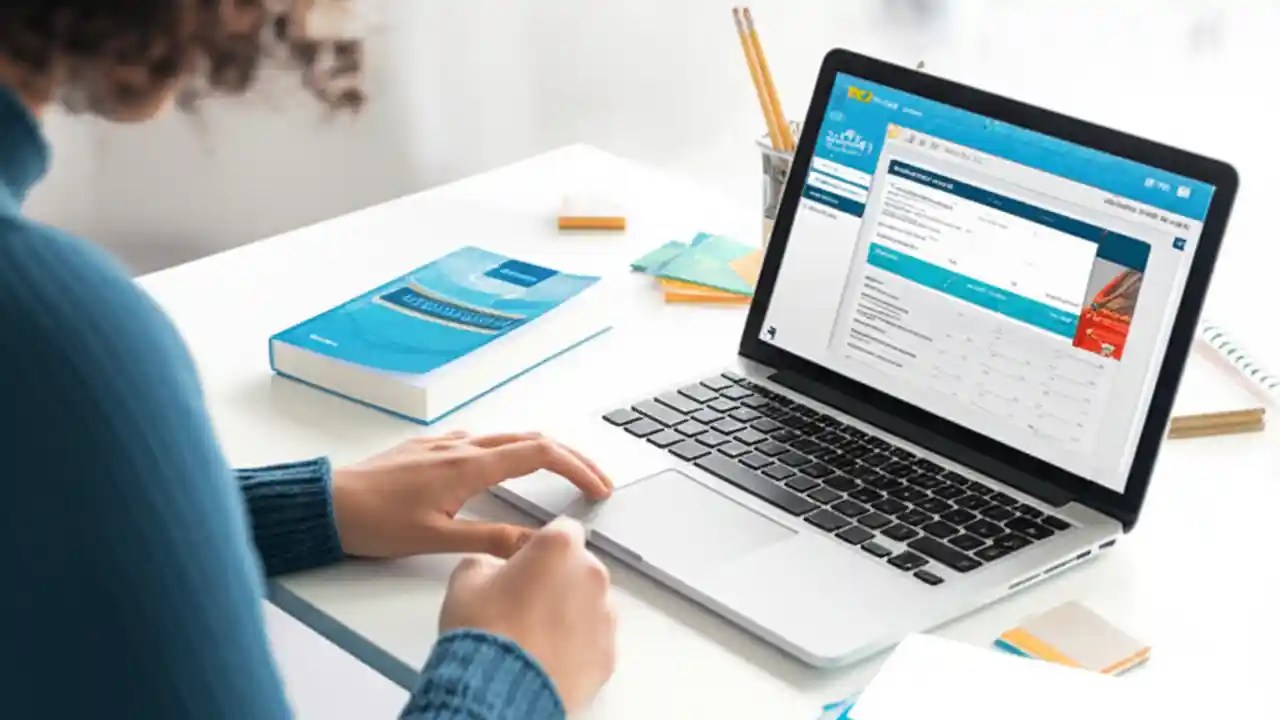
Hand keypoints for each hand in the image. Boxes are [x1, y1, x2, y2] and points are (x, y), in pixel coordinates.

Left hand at [330, 432, 611, 558]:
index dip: (577, 467)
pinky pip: (479, 441)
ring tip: (562, 474)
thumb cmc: (373, 522)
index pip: (540, 454)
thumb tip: (538, 540)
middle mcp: (461, 448)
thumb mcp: (437, 539)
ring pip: (507, 439)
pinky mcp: (428, 450)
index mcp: (469, 466)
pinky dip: (507, 451)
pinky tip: (501, 468)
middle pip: (531, 440)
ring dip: (541, 453)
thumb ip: (492, 539)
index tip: (598, 488)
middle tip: (595, 482)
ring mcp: (444, 445)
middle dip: (571, 458)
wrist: (325, 504)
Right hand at [441, 517, 616, 711]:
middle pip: (579, 566)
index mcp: (559, 548)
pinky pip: (594, 638)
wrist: (497, 690)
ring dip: (569, 611)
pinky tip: (548, 655)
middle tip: (525, 602)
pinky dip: (578, 644)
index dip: (542, 546)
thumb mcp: (465, 581)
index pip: (562, 529)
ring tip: (534, 635)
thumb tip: (490, 570)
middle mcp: (590, 575)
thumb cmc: (484, 634)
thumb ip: (486, 563)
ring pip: (589, 602)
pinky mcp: (608, 652)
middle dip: (557, 579)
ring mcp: (604, 615)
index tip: (528, 562)